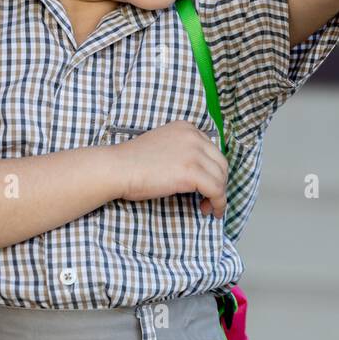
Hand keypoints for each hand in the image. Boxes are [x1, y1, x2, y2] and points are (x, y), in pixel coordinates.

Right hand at [109, 120, 227, 218]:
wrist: (117, 168)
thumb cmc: (133, 162)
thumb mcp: (164, 145)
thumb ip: (182, 151)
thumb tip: (198, 173)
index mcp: (187, 128)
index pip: (212, 151)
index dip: (213, 170)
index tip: (207, 185)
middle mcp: (194, 136)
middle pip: (221, 163)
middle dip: (219, 183)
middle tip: (209, 199)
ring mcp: (194, 153)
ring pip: (221, 178)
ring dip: (219, 196)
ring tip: (207, 207)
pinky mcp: (191, 172)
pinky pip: (216, 190)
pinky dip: (218, 203)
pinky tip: (211, 211)